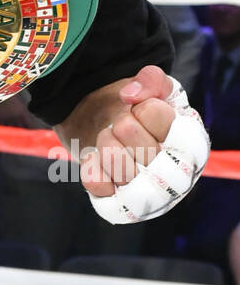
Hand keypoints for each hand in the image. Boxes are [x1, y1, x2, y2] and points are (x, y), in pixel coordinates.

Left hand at [79, 65, 177, 197]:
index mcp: (192, 144)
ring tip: (108, 139)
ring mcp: (149, 195)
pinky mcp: (120, 205)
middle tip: (120, 123)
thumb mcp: (150, 85)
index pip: (164, 120)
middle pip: (144, 149)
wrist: (102, 123)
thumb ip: (151, 79)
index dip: (144, 109)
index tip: (141, 109)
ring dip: (107, 146)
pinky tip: (97, 158)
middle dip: (124, 127)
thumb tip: (132, 95)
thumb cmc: (135, 108)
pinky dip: (92, 168)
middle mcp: (178, 176)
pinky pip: (101, 189)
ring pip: (123, 173)